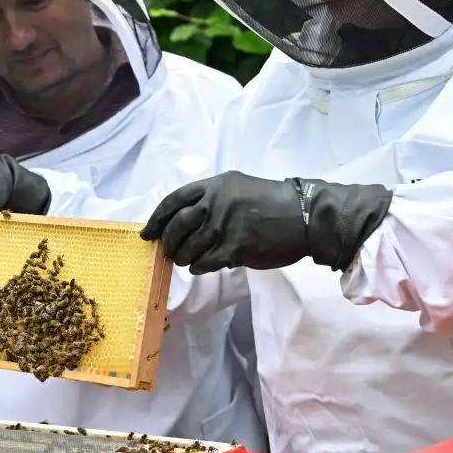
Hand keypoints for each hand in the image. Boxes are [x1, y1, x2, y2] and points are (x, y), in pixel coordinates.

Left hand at [140, 171, 392, 274]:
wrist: (305, 216)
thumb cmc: (272, 202)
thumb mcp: (239, 188)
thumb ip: (212, 199)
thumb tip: (185, 221)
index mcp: (215, 185)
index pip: (174, 200)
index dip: (157, 219)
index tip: (148, 232)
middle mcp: (216, 203)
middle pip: (177, 226)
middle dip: (169, 242)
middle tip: (168, 251)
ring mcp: (225, 226)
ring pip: (189, 248)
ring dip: (183, 257)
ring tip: (186, 260)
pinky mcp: (236, 248)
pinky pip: (206, 262)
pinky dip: (199, 267)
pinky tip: (202, 266)